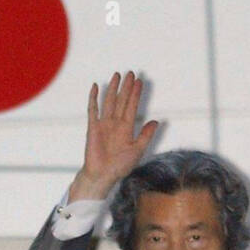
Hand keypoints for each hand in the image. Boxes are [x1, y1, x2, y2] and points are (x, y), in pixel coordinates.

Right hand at [68, 71, 158, 201]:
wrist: (102, 176)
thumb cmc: (120, 167)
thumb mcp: (137, 150)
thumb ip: (146, 135)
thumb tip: (156, 121)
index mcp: (126, 129)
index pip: (132, 106)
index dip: (135, 94)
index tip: (139, 81)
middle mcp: (115, 124)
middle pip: (121, 101)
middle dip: (126, 87)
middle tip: (130, 73)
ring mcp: (104, 124)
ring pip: (109, 102)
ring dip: (113, 88)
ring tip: (117, 75)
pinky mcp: (93, 127)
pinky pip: (93, 110)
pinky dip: (93, 98)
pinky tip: (95, 87)